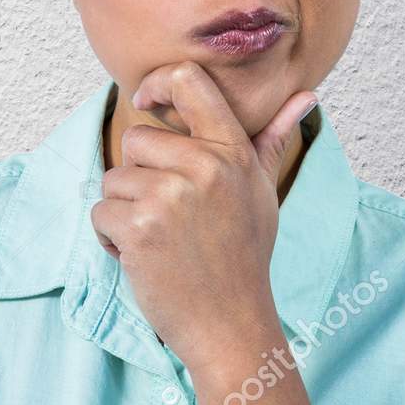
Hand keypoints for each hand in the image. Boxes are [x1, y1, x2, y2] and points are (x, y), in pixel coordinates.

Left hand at [90, 62, 315, 367]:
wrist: (230, 324)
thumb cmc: (243, 257)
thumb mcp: (262, 193)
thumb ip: (272, 141)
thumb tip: (304, 96)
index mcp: (233, 151)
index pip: (188, 80)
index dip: (157, 83)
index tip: (147, 102)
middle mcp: (204, 166)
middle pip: (136, 137)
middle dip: (138, 175)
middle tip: (168, 213)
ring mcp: (170, 195)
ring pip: (113, 178)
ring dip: (124, 210)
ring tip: (161, 239)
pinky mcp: (139, 226)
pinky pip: (100, 212)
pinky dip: (110, 237)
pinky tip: (143, 258)